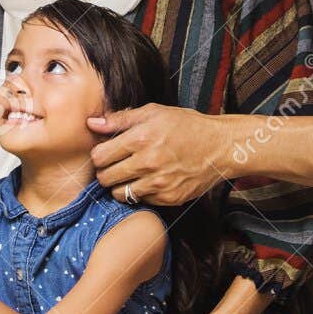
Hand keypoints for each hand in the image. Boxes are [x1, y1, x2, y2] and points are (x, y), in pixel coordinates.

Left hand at [89, 105, 230, 206]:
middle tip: (116, 165)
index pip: (99, 157)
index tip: (106, 153)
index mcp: (141, 138)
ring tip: (132, 174)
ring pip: (119, 194)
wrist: (220, 147)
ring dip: (121, 185)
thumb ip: (120, 119)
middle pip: (105, 178)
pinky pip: (140, 201)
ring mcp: (159, 184)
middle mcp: (148, 163)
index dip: (99, 155)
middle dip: (106, 172)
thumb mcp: (154, 112)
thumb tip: (92, 123)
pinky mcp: (169, 198)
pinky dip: (141, 192)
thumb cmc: (186, 126)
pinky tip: (150, 180)